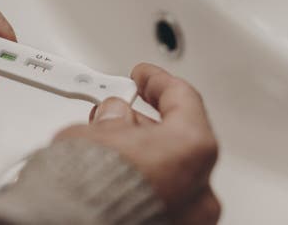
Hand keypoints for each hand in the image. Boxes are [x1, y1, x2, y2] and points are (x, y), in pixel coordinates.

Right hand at [55, 63, 219, 223]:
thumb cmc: (87, 192)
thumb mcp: (93, 133)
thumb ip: (113, 119)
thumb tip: (114, 118)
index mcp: (191, 148)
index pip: (182, 98)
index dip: (157, 81)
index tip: (143, 76)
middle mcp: (200, 187)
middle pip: (178, 140)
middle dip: (147, 125)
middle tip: (119, 115)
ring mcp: (190, 217)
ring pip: (172, 173)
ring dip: (145, 156)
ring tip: (108, 150)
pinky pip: (163, 199)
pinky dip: (145, 183)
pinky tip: (115, 176)